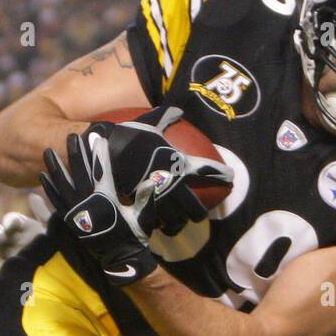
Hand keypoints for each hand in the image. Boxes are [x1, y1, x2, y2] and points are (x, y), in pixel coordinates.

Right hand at [0, 194, 52, 277]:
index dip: (9, 222)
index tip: (10, 226)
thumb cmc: (56, 245)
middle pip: (0, 233)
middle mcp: (14, 239)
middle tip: (1, 238)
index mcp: (23, 227)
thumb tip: (32, 195)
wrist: (60, 266)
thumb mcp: (51, 228)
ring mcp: (10, 253)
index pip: (10, 220)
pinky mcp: (8, 268)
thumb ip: (42, 212)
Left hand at [40, 129, 159, 284]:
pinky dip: (49, 188)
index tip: (96, 136)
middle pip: (79, 173)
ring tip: (47, 151)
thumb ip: (145, 197)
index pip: (102, 171)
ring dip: (55, 168)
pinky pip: (56, 202)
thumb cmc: (134, 234)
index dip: (99, 153)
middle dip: (74, 154)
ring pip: (63, 185)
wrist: (121, 258)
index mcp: (108, 200)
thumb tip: (152, 180)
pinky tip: (42, 175)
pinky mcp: (71, 221)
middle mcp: (90, 204)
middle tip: (70, 136)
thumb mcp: (144, 216)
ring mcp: (78, 213)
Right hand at [89, 106, 231, 236]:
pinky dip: (157, 226)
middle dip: (199, 213)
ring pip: (178, 222)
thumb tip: (178, 109)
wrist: (105, 157)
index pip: (208, 171)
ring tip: (174, 223)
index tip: (229, 178)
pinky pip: (156, 225)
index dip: (222, 175)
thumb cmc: (128, 138)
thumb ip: (164, 117)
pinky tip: (155, 224)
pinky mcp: (145, 212)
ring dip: (178, 223)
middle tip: (197, 213)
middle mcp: (174, 185)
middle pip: (196, 208)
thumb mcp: (148, 123)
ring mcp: (161, 201)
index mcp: (180, 164)